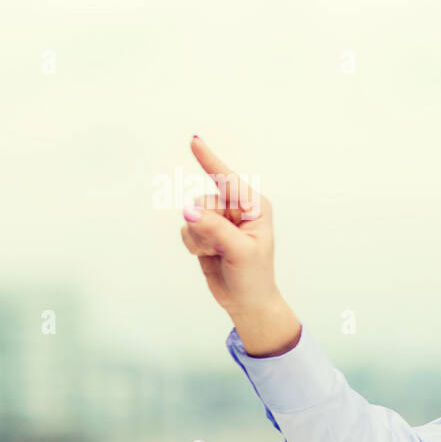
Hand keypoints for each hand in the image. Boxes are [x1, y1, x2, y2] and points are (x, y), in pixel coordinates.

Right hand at [179, 135, 299, 355]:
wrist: (246, 301)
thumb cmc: (253, 276)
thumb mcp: (239, 251)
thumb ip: (214, 228)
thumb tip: (188, 210)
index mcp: (254, 207)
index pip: (229, 180)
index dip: (210, 160)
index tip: (194, 140)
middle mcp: (236, 209)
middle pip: (204, 201)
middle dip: (205, 225)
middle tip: (220, 245)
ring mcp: (220, 220)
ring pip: (191, 216)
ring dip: (198, 238)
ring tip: (216, 253)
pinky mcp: (205, 232)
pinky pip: (185, 229)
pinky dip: (192, 244)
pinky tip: (208, 255)